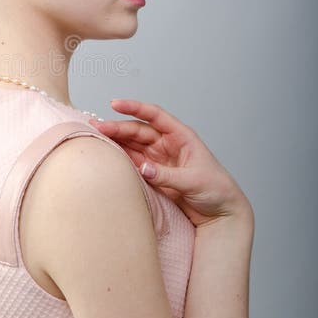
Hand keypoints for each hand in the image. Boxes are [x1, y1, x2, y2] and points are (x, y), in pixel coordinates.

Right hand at [89, 99, 252, 227]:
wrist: (221, 213)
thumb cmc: (216, 190)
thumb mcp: (193, 181)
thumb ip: (167, 175)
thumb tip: (143, 168)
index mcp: (181, 137)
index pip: (155, 116)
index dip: (135, 108)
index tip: (115, 104)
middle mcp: (168, 144)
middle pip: (139, 131)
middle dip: (118, 127)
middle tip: (97, 128)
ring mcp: (160, 159)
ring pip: (133, 145)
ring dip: (116, 141)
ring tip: (96, 138)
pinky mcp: (154, 174)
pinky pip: (134, 162)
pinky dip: (121, 158)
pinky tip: (108, 155)